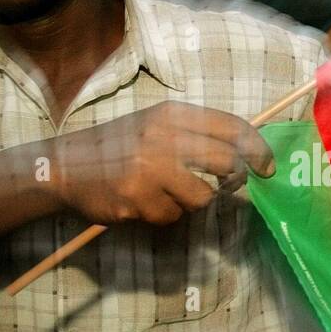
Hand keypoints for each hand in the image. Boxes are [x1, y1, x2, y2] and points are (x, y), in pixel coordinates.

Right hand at [48, 101, 274, 225]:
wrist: (63, 167)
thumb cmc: (117, 147)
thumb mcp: (155, 126)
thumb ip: (196, 135)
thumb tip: (245, 154)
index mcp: (171, 114)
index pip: (231, 127)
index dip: (257, 148)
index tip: (268, 166)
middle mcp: (162, 137)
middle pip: (227, 163)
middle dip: (233, 180)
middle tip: (228, 186)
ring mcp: (148, 169)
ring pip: (203, 197)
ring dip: (192, 202)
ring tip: (168, 193)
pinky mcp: (136, 199)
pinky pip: (172, 217)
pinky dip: (164, 215)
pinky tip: (143, 203)